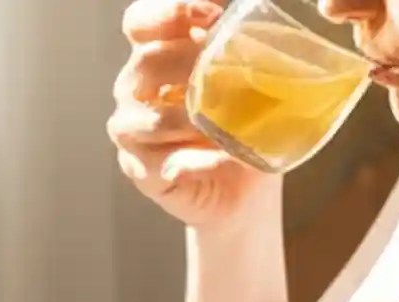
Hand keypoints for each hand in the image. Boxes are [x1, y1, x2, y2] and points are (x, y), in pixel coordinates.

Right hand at [107, 0, 281, 230]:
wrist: (244, 188)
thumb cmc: (242, 128)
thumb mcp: (249, 83)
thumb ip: (246, 52)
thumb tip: (266, 22)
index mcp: (158, 55)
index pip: (141, 23)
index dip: (167, 13)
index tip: (211, 15)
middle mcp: (136, 88)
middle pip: (145, 63)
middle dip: (189, 65)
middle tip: (227, 75)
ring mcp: (133, 130)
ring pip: (149, 119)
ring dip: (193, 120)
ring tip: (225, 126)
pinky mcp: (141, 169)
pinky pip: (166, 162)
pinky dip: (200, 160)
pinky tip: (224, 158)